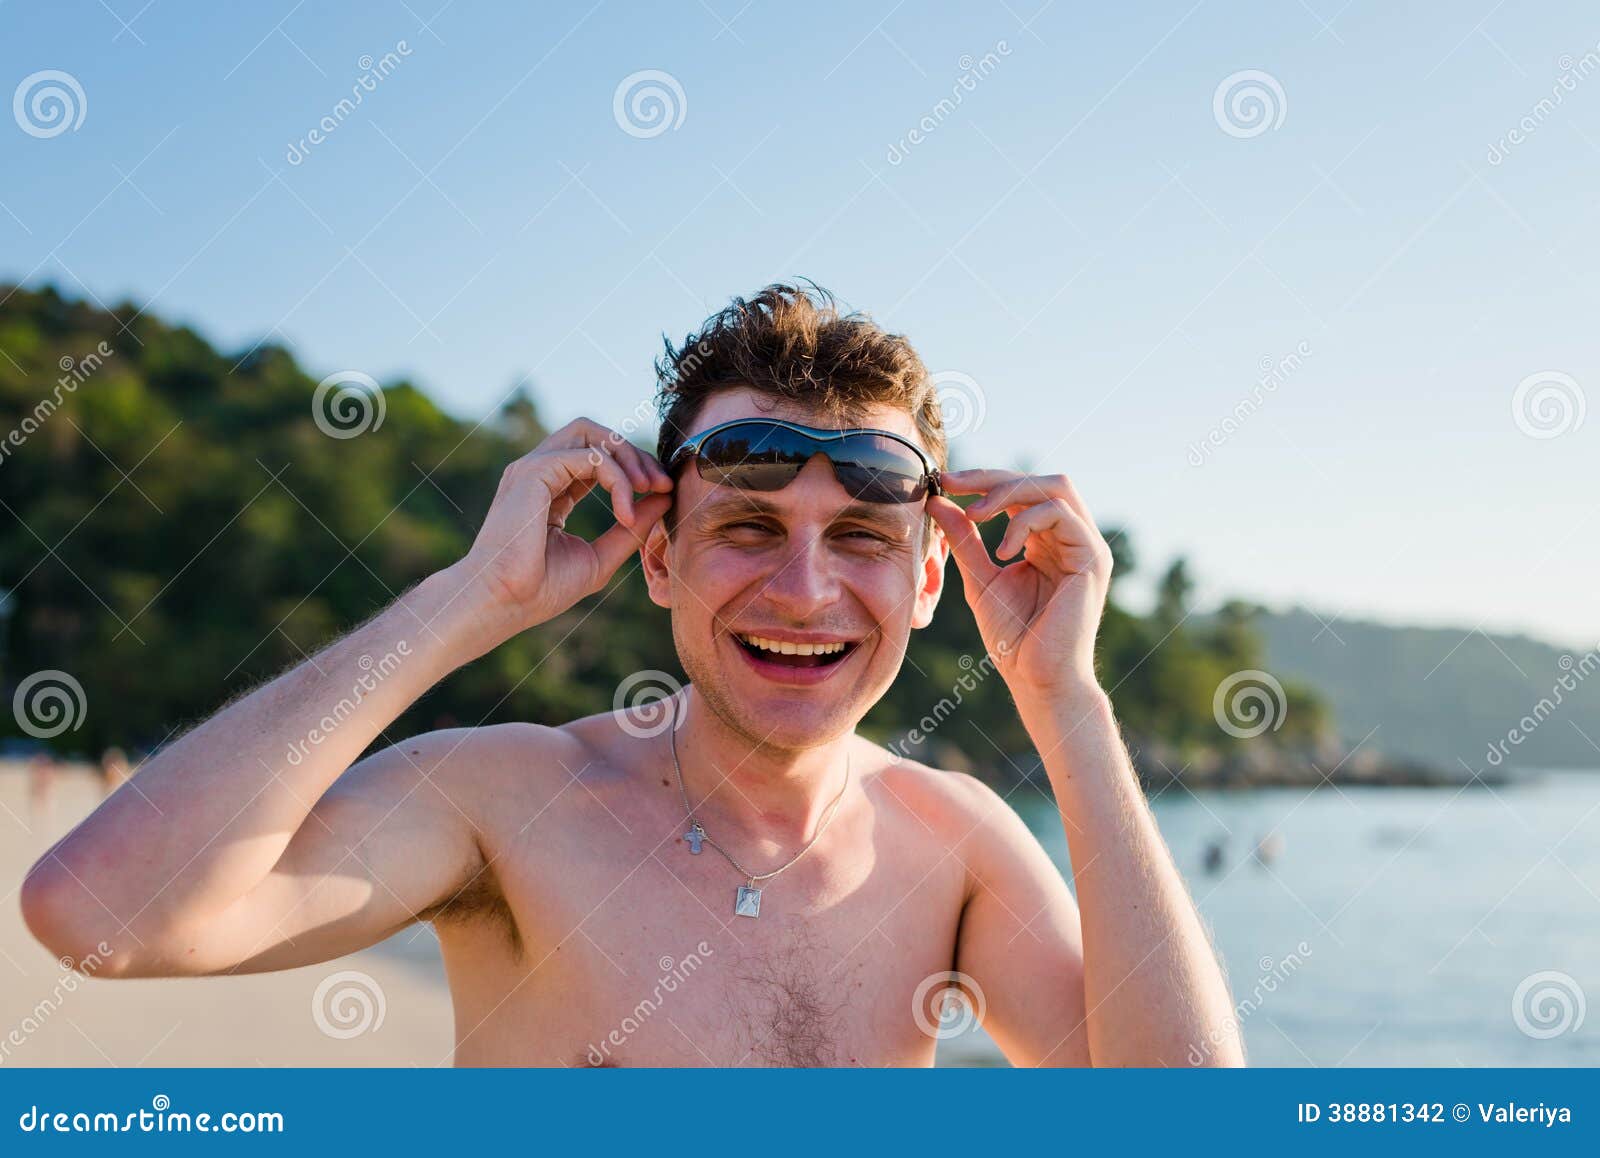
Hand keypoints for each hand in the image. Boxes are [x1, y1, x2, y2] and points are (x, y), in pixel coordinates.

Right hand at [451, 418, 673, 634]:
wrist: (506, 603)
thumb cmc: (542, 588)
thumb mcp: (602, 555)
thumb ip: (632, 526)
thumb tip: (664, 498)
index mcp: (552, 488)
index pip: (598, 456)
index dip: (634, 466)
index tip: (663, 491)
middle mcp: (540, 472)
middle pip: (595, 434)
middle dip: (634, 452)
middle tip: (661, 484)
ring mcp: (533, 468)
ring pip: (590, 433)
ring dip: (627, 455)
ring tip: (648, 488)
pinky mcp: (534, 473)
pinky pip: (589, 457)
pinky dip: (616, 479)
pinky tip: (625, 511)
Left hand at [928, 469, 1112, 701]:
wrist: (1038, 680)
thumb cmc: (1014, 639)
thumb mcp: (980, 579)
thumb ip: (964, 540)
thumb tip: (936, 502)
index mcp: (1049, 540)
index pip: (1021, 491)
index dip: (982, 480)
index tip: (942, 481)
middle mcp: (1072, 538)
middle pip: (1040, 480)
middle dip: (992, 476)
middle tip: (952, 484)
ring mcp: (1087, 546)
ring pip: (1054, 487)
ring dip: (1008, 493)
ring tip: (975, 516)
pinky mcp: (1092, 558)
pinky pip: (1060, 514)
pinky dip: (1024, 522)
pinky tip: (1002, 551)